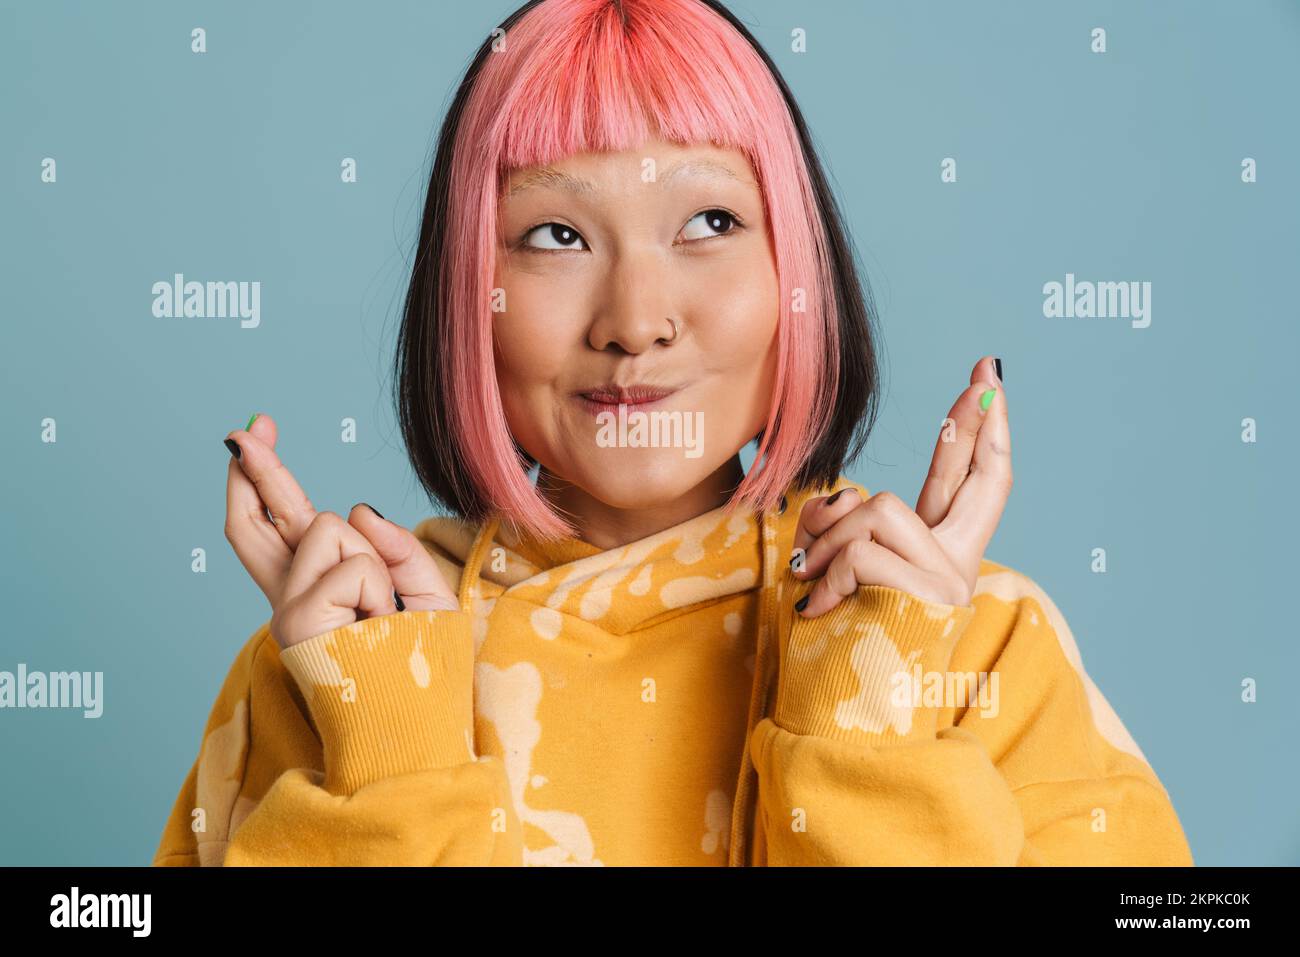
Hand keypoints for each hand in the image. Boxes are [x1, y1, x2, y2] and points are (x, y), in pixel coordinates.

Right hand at [222, 413, 459, 649]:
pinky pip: (355, 567)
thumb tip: (356, 509)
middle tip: (246, 428)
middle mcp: (293, 598)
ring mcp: (289, 608)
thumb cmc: (423, 663)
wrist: (421, 720)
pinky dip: (380, 588)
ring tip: (383, 612)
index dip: (261, 481)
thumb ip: (395, 549)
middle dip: (257, 470)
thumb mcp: (424, 593)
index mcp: (318, 591)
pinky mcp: (297, 619)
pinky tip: (378, 624)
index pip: (279, 527)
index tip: (251, 433)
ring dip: (373, 560)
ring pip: (330, 528)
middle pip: (258, 523)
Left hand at [790, 355, 1011, 616]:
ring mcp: (946, 583)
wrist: (839, 716)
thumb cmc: (832, 642)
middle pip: (974, 478)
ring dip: (827, 539)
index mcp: (937, 558)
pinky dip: (825, 575)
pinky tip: (814, 608)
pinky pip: (861, 552)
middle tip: (988, 374)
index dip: (982, 435)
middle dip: (975, 422)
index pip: (972, 485)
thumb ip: (845, 524)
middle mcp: (956, 568)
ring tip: (807, 580)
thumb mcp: (835, 568)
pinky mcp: (924, 598)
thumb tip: (843, 497)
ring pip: (879, 510)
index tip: (991, 383)